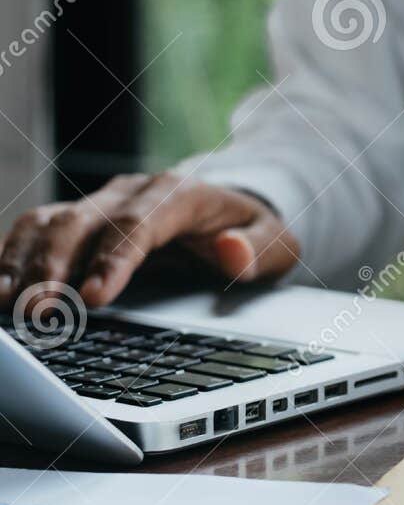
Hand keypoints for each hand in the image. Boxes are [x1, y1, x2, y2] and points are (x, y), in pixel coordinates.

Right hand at [0, 173, 298, 308]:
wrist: (230, 213)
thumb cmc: (251, 232)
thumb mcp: (276, 242)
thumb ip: (259, 247)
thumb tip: (233, 251)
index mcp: (178, 194)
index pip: (140, 224)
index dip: (114, 259)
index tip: (96, 297)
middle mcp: (130, 193)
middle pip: (83, 223)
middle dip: (55, 267)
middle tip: (36, 312)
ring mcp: (99, 204)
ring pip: (49, 223)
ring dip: (23, 262)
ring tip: (5, 304)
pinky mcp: (78, 220)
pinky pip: (35, 231)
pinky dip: (12, 256)